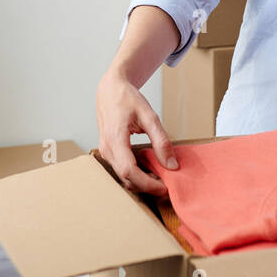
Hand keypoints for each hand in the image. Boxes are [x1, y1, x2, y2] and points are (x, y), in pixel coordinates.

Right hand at [95, 68, 177, 196]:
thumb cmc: (127, 99)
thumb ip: (161, 141)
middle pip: (126, 178)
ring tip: (161, 176)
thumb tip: (171, 165)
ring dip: (142, 181)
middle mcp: (106, 149)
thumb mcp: (149, 116)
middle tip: (168, 184)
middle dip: (147, 186)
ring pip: (123, 176)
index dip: (147, 183)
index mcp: (115, 139)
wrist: (110, 89)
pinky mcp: (108, 151)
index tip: (165, 187)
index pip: (129, 171)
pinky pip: (121, 169)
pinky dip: (136, 174)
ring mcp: (105, 151)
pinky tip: (150, 168)